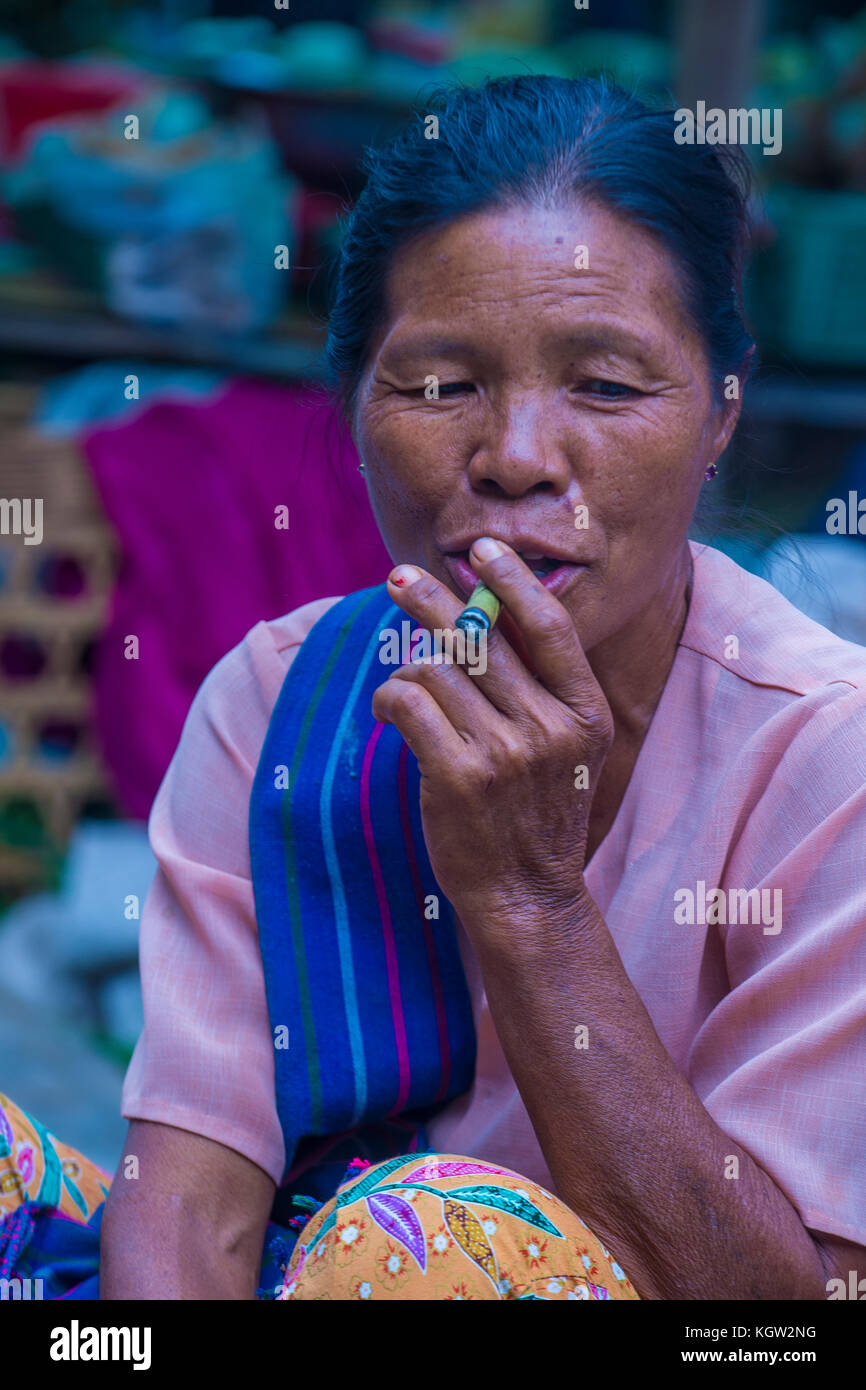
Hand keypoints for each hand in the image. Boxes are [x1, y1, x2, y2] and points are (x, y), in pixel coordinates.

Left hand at [371, 538, 613, 941]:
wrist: (528, 897)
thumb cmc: (537, 817)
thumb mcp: (568, 752)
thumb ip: (541, 692)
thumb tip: (487, 618)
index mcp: (585, 713)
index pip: (550, 626)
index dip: (513, 580)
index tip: (483, 549)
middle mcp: (550, 727)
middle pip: (481, 636)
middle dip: (432, 599)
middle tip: (399, 578)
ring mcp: (507, 752)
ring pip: (438, 668)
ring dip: (408, 670)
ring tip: (403, 689)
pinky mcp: (460, 776)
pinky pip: (409, 703)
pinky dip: (390, 697)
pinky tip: (388, 709)